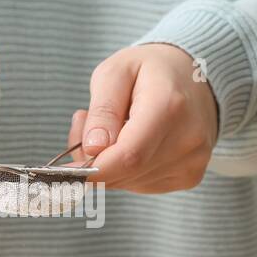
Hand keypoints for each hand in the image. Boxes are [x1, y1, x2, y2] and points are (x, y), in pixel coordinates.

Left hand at [67, 44, 217, 192]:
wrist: (194, 76)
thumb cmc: (150, 70)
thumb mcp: (115, 72)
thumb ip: (102, 110)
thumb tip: (93, 148)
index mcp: (168, 107)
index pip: (128, 156)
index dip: (91, 170)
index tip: (62, 172)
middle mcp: (187, 139)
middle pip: (126, 172)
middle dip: (94, 162)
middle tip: (84, 129)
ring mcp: (192, 161)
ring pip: (130, 182)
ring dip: (110, 165)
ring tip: (113, 129)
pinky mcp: (190, 175)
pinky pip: (143, 185)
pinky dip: (128, 170)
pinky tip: (132, 143)